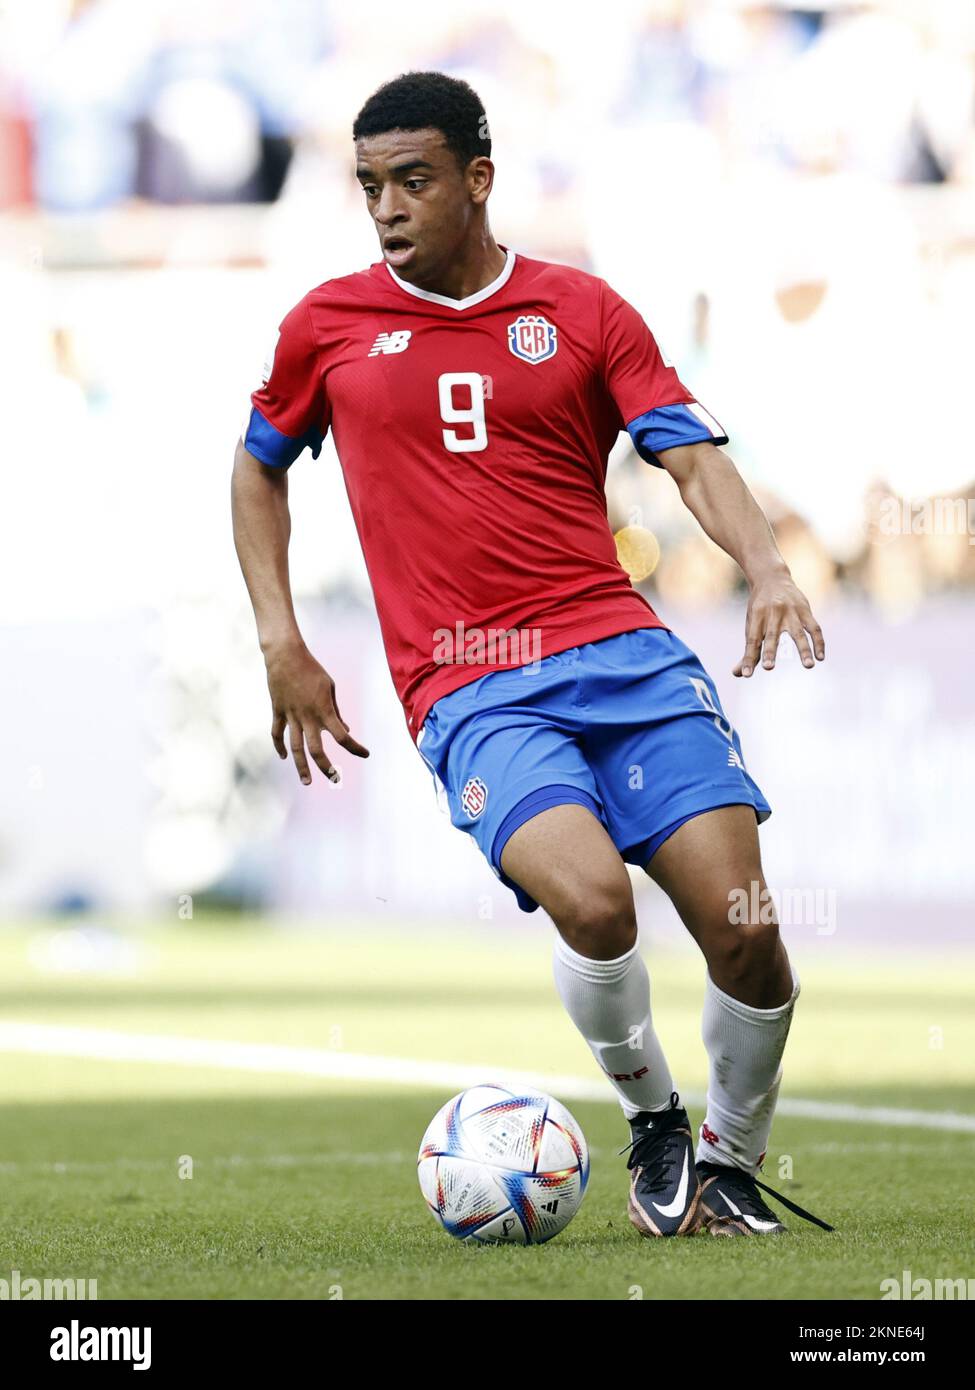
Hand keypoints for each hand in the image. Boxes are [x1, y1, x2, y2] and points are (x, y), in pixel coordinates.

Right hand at [265, 642, 368, 783]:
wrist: (285, 655)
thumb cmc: (312, 669)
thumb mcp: (330, 688)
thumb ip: (336, 711)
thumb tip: (344, 729)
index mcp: (324, 710)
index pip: (342, 736)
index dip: (355, 747)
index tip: (365, 754)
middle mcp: (307, 717)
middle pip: (317, 749)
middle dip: (327, 767)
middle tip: (335, 779)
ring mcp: (290, 715)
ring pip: (295, 747)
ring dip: (301, 766)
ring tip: (307, 782)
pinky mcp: (277, 711)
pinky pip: (277, 733)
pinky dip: (279, 746)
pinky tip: (284, 756)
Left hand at [734, 569, 824, 676]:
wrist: (772, 577)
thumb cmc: (759, 607)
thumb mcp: (751, 624)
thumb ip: (748, 650)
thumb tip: (737, 674)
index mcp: (757, 617)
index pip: (752, 641)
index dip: (749, 658)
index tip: (747, 674)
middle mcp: (773, 613)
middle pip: (772, 635)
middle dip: (770, 652)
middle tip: (768, 667)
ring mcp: (791, 611)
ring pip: (798, 632)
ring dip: (804, 650)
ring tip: (809, 666)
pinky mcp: (805, 610)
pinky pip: (814, 628)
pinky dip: (819, 642)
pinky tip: (820, 657)